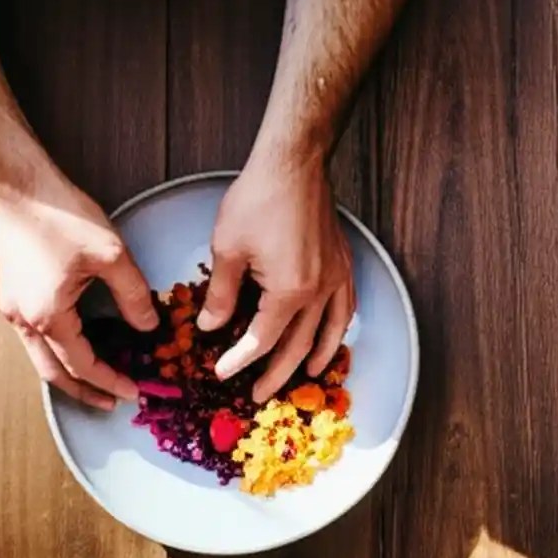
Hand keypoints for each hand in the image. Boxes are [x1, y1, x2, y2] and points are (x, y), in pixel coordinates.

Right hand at [0, 178, 158, 408]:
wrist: (20, 185)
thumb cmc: (61, 215)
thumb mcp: (112, 256)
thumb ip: (134, 296)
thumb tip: (148, 326)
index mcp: (48, 315)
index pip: (82, 365)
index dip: (110, 381)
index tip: (133, 392)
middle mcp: (23, 319)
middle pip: (53, 373)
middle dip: (84, 392)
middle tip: (112, 402)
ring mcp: (12, 307)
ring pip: (39, 358)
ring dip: (67, 374)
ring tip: (95, 381)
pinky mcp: (11, 294)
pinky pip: (34, 337)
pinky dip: (55, 351)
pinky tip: (75, 345)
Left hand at [198, 155, 354, 402]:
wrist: (294, 165)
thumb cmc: (258, 200)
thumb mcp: (227, 249)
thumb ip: (222, 295)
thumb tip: (211, 325)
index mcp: (290, 291)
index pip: (264, 339)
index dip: (241, 360)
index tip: (222, 374)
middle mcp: (320, 290)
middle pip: (299, 344)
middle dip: (277, 373)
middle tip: (259, 393)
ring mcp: (337, 277)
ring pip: (331, 330)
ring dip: (317, 356)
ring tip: (306, 374)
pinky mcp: (343, 262)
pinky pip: (346, 305)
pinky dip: (339, 326)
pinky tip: (332, 331)